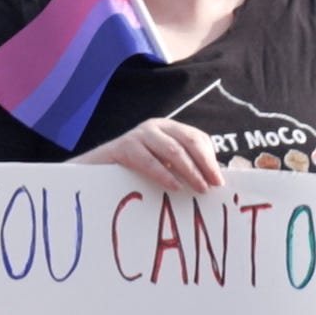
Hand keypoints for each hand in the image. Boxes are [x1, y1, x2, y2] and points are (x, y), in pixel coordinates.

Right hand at [74, 117, 223, 192]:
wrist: (96, 170)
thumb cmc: (134, 171)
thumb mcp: (162, 164)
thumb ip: (184, 167)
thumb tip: (215, 181)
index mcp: (168, 128)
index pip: (197, 138)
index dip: (210, 158)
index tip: (219, 180)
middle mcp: (155, 126)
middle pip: (189, 141)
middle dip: (205, 164)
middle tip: (213, 185)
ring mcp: (139, 134)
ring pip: (173, 150)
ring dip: (190, 171)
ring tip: (200, 189)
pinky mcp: (124, 146)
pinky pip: (149, 161)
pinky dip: (165, 174)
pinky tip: (175, 186)